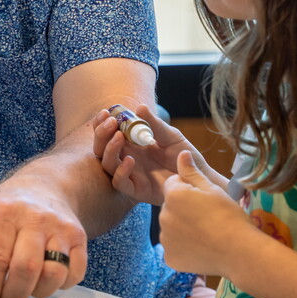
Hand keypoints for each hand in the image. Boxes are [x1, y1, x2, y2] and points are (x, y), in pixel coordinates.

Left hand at [0, 183, 87, 297]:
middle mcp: (34, 218)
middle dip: (12, 297)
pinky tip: (45, 277)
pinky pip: (74, 274)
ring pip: (53, 275)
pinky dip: (60, 286)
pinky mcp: (79, 237)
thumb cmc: (4, 212)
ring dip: (37, 293)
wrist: (42, 188)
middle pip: (26, 270)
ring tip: (25, 287)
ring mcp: (60, 227)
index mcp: (3, 213)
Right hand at [93, 104, 215, 205]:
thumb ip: (154, 124)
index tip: (106, 112)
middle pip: (101, 148)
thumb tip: (140, 107)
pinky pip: (120, 182)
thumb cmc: (182, 155)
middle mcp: (125, 157)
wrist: (195, 176)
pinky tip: (130, 160)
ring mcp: (129, 174)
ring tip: (119, 137)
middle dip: (101, 134)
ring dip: (109, 149)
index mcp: (130, 143)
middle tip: (112, 123)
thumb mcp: (170, 136)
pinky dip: (121, 171)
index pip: (107, 133)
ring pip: (107, 164)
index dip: (101, 123)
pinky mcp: (136, 190)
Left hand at [159, 151, 250, 275]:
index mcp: (172, 195)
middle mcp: (162, 216)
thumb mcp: (212, 188)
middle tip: (207, 217)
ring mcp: (165, 239)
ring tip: (206, 234)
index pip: (173, 184)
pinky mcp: (170, 258)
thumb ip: (192, 172)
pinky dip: (184, 248)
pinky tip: (202, 248)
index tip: (205, 200)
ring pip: (171, 227)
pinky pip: (174, 248)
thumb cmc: (228, 216)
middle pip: (170, 207)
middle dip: (183, 209)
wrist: (239, 251)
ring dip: (182, 228)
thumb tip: (181, 153)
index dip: (189, 189)